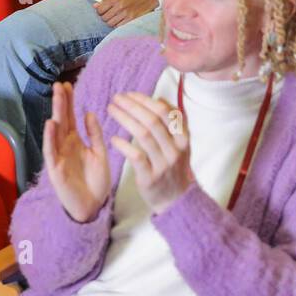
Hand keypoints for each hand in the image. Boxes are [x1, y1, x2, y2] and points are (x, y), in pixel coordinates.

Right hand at [43, 82, 111, 223]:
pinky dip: (50, 138)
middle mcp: (65, 146)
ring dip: (55, 114)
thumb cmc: (96, 181)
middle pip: (61, 120)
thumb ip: (95, 134)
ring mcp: (59, 157)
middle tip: (59, 84)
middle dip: (60, 102)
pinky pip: (51, 151)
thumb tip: (89, 113)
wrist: (94, 207)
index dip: (69, 101)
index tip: (68, 84)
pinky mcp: (56, 170)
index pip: (70, 117)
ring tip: (56, 97)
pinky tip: (50, 124)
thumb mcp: (99, 154)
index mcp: (76, 141)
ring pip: (55, 132)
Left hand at [94, 0, 157, 27]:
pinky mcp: (131, 19)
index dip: (99, 11)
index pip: (100, 10)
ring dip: (111, 22)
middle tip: (109, 14)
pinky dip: (117, 25)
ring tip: (115, 18)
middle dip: (105, 17)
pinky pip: (118, 26)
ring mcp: (125, 13)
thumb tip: (95, 6)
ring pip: (110, 23)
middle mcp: (120, 5)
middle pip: (104, 18)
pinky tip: (120, 20)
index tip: (103, 11)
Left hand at [107, 92, 193, 213]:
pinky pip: (136, 157)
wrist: (176, 201)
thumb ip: (172, 122)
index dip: (146, 100)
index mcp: (183, 138)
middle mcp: (175, 149)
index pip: (165, 112)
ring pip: (143, 135)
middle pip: (153, 120)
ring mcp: (163, 164)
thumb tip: (159, 99)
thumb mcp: (180, 144)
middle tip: (116, 98)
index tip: (130, 94)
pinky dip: (124, 146)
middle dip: (132, 106)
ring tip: (111, 110)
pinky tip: (113, 138)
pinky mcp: (150, 178)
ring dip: (125, 119)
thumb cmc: (173, 167)